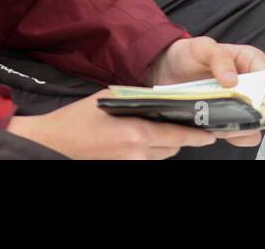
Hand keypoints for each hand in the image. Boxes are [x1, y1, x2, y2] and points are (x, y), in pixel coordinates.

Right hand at [7, 89, 219, 158]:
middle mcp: (136, 153)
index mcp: (137, 134)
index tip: (211, 134)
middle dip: (180, 137)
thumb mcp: (112, 98)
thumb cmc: (79, 118)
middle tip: (184, 122)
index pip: (179, 137)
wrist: (53, 142)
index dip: (198, 136)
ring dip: (165, 144)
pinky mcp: (121, 167)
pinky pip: (145, 160)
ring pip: (160, 156)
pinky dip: (149, 149)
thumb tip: (161, 97)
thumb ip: (139, 99)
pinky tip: (141, 135)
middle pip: (173, 148)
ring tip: (160, 127)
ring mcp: (129, 163)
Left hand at [144, 35, 264, 148]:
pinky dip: (236, 136)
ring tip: (224, 126)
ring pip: (257, 121)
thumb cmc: (188, 54)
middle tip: (240, 115)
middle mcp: (250, 83)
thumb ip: (219, 58)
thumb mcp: (202, 47)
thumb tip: (232, 79)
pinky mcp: (229, 118)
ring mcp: (240, 103)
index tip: (255, 97)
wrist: (167, 72)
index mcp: (249, 61)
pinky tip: (221, 132)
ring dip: (245, 127)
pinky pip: (242, 133)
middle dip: (259, 113)